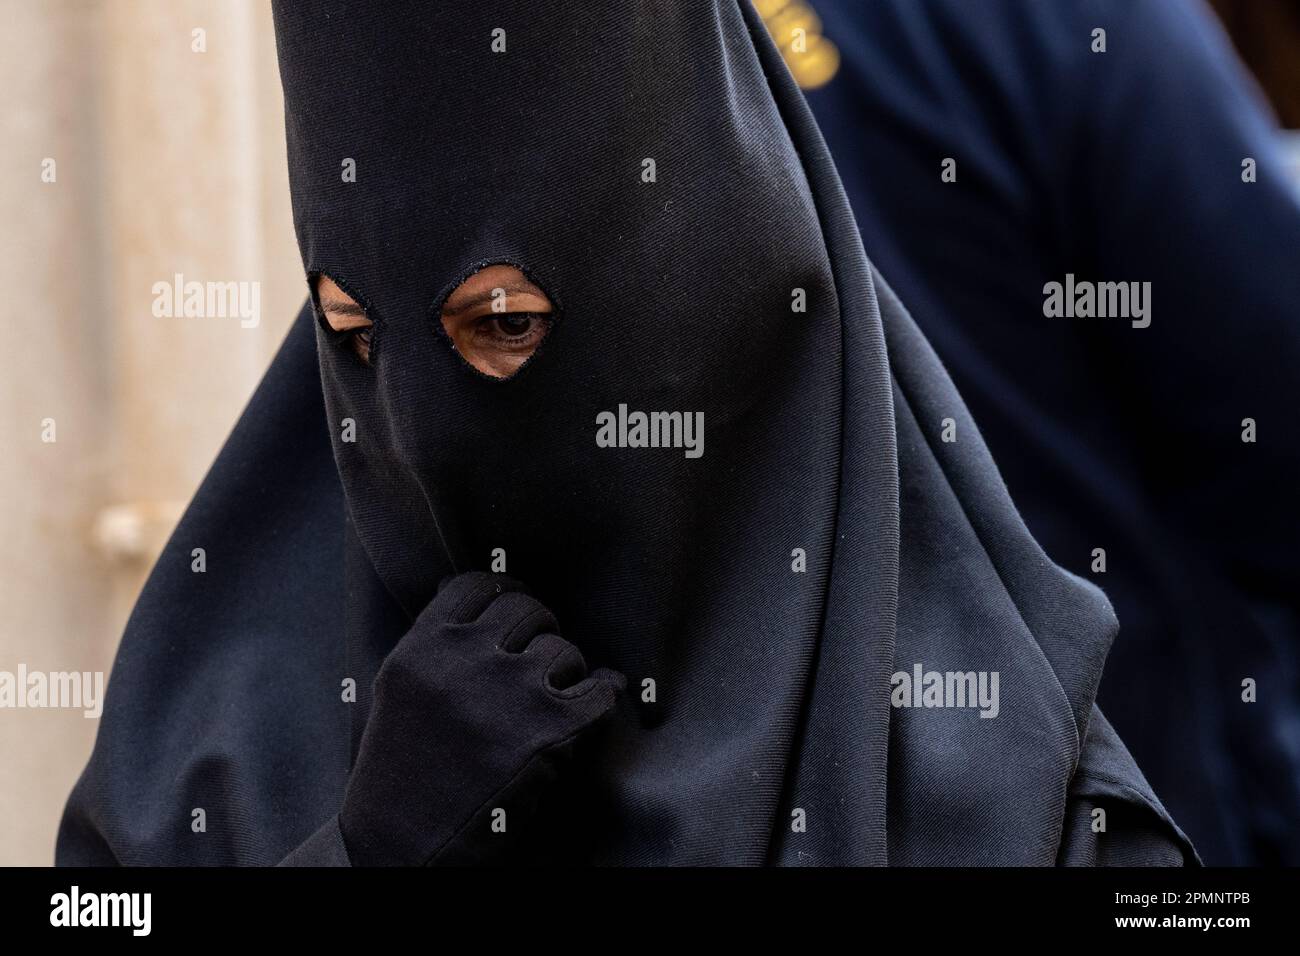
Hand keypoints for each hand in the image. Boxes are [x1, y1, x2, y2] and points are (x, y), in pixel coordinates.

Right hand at [339, 572, 624, 864]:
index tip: (516, 613)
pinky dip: (604, 695)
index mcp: (423, 647)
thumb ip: (434, 642)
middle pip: (528, 610)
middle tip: (538, 661)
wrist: (400, 847)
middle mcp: (466, 659)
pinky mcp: (548, 730)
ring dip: (565, 672)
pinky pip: (599, 691)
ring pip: (563, 650)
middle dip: (539, 631)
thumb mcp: (395, 691)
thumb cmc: (398, 775)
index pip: (479, 586)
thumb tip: (470, 589)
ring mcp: (509, 691)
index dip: (505, 594)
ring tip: (552, 700)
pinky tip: (599, 700)